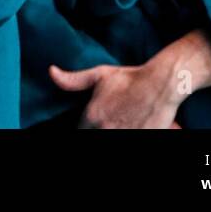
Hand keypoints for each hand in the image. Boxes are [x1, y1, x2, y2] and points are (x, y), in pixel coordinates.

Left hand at [50, 62, 181, 128]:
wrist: (159, 84)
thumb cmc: (130, 78)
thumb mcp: (99, 75)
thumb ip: (73, 79)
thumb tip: (51, 72)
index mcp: (92, 115)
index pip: (80, 130)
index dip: (85, 127)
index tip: (92, 123)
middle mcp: (105, 128)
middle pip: (93, 135)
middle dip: (98, 129)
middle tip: (108, 122)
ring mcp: (123, 135)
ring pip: (110, 138)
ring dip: (113, 131)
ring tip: (119, 123)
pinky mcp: (141, 138)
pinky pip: (127, 140)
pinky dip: (126, 133)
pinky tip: (130, 126)